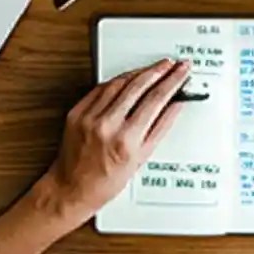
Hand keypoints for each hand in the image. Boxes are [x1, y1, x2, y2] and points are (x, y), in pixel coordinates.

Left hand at [43, 59, 188, 220]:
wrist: (72, 188)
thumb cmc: (105, 182)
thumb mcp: (141, 159)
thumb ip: (159, 128)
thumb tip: (174, 106)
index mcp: (126, 140)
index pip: (156, 100)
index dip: (172, 81)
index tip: (181, 71)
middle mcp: (107, 126)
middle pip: (139, 86)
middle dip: (159, 71)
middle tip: (171, 64)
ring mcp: (90, 117)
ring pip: (119, 82)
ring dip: (139, 72)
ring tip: (153, 68)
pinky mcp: (77, 112)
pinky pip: (100, 88)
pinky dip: (117, 80)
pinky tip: (127, 77)